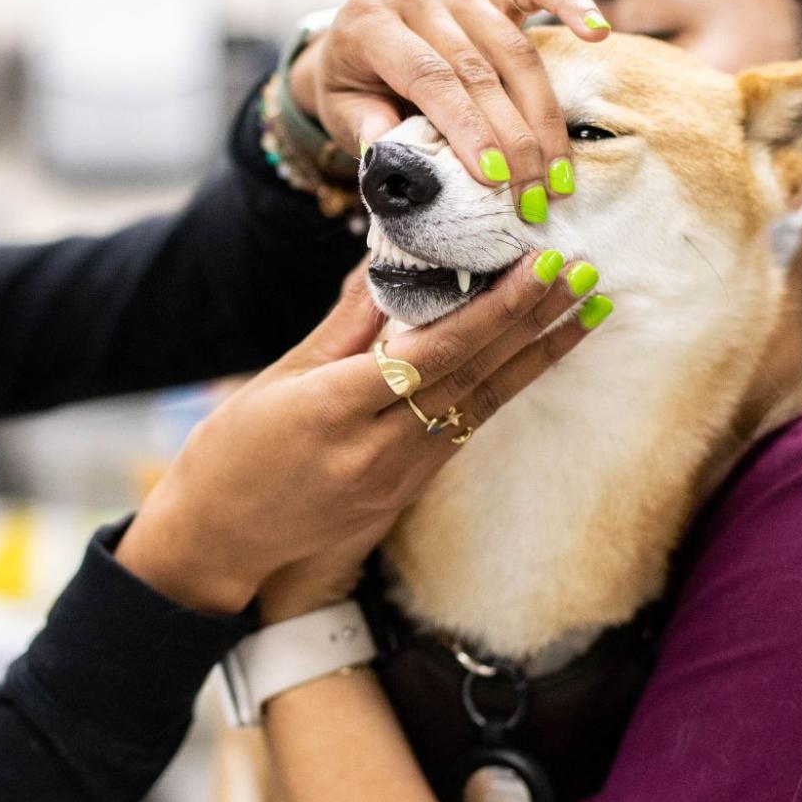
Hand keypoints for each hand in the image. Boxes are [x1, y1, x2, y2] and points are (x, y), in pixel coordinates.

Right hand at [116, 255, 599, 615]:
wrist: (217, 540)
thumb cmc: (231, 451)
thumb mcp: (279, 378)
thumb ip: (343, 325)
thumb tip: (389, 262)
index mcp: (334, 409)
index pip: (434, 352)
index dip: (494, 310)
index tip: (538, 267)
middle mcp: (375, 449)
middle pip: (472, 375)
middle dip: (533, 322)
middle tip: (585, 272)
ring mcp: (396, 478)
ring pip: (480, 405)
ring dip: (536, 356)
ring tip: (585, 312)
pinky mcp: (404, 492)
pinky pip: (462, 430)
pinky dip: (500, 387)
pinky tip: (531, 358)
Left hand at [288, 0, 609, 192]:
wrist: (352, 43)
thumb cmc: (351, 86)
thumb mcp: (340, 111)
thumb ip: (363, 126)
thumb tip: (387, 149)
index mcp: (368, 21)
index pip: (429, 76)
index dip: (465, 127)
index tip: (494, 177)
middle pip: (478, 68)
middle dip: (512, 138)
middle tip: (534, 196)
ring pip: (513, 48)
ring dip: (543, 115)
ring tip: (558, 174)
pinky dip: (571, 4)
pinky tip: (598, 32)